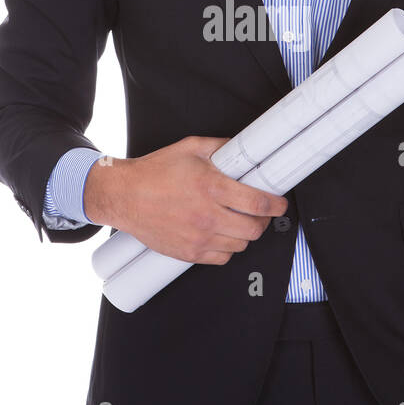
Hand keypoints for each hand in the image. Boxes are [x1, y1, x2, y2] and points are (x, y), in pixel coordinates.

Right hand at [83, 136, 288, 264]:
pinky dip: (227, 248)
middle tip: (260, 212)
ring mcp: (198, 238)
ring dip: (245, 234)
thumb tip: (241, 146)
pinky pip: (222, 258)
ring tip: (239, 221)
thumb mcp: (189, 148)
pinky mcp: (188, 253)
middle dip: (264, 221)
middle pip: (254, 229)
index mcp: (211, 188)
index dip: (276, 205)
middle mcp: (207, 216)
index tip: (279, 203)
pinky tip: (222, 234)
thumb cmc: (153, 173)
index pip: (258, 203)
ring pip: (240, 245)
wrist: (123, 195)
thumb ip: (220, 147)